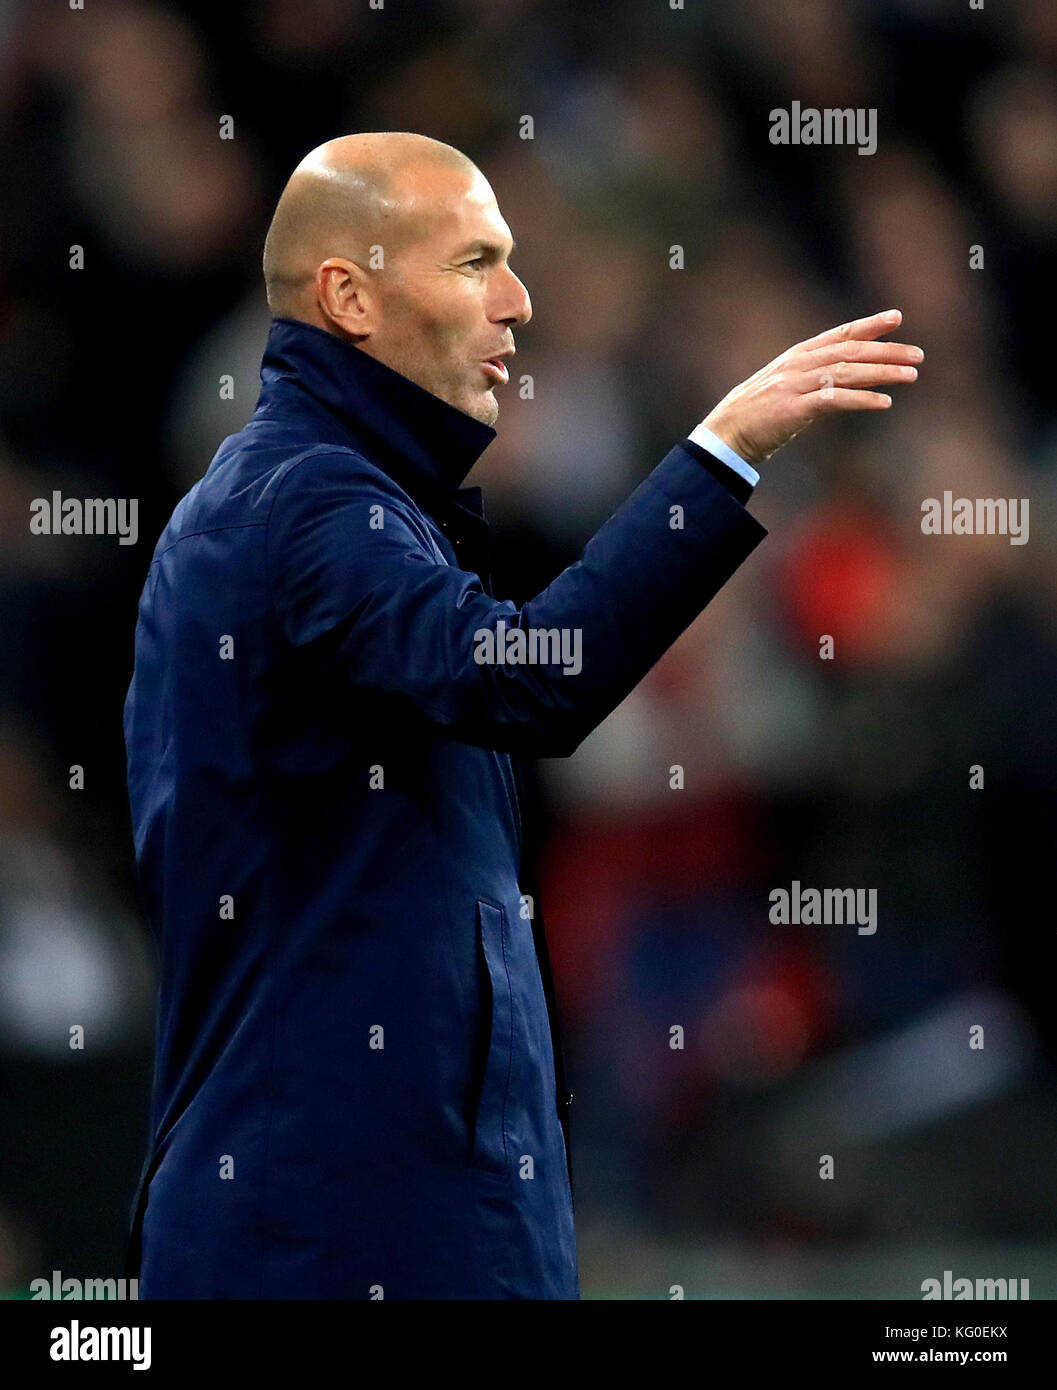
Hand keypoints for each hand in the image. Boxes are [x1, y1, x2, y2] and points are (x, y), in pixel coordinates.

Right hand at [702, 309, 922, 463]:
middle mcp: (799, 364)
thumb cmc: (757, 413)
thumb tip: (852, 377)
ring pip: (847, 372)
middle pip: (850, 351)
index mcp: (797, 356)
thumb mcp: (786, 387)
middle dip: (887, 351)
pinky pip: (835, 400)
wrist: (725, 433)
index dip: (869, 324)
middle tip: (918, 355)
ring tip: (911, 375)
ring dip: (883, 372)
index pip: (839, 334)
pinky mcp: (794, 408)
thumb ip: (817, 378)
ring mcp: (796, 385)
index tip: (897, 317)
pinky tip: (884, 402)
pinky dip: (862, 399)